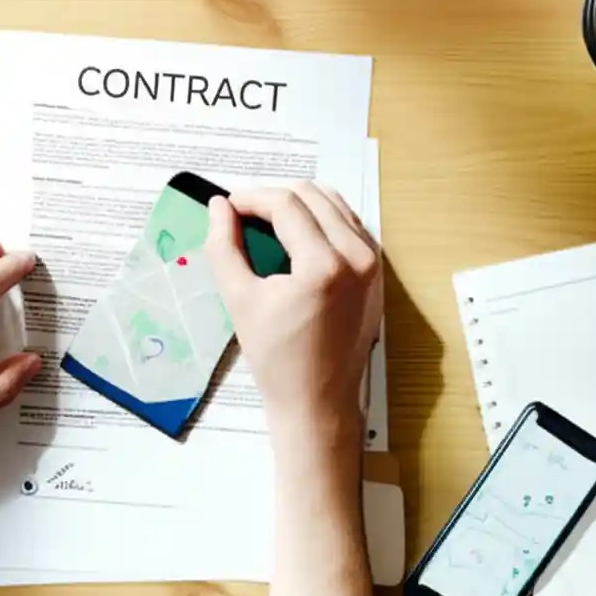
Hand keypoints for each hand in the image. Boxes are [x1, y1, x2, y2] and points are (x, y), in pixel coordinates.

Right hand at [205, 183, 381, 463]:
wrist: (317, 401)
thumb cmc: (277, 360)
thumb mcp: (240, 300)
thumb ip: (223, 246)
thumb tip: (218, 205)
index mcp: (324, 266)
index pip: (286, 205)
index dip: (251, 198)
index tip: (227, 206)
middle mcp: (357, 257)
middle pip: (313, 195)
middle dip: (273, 197)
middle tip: (243, 215)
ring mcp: (373, 264)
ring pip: (335, 204)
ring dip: (299, 204)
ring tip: (266, 224)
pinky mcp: (377, 272)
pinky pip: (349, 225)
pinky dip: (321, 220)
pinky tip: (295, 238)